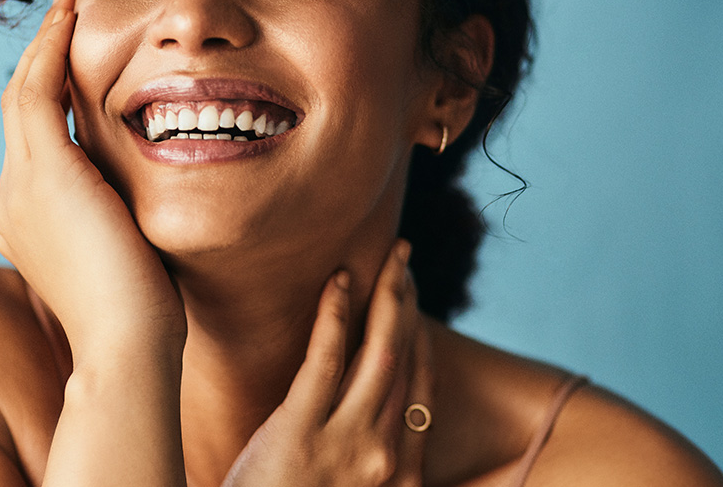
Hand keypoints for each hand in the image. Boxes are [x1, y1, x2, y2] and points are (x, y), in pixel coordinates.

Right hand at [0, 0, 185, 355]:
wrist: (127, 342)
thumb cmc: (144, 311)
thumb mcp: (127, 253)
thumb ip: (122, 219)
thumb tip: (144, 202)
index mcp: (29, 220)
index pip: (36, 142)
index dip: (51, 97)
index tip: (75, 62)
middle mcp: (12, 199)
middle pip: (20, 111)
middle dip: (42, 60)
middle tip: (65, 16)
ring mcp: (20, 186)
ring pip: (23, 95)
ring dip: (45, 45)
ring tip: (67, 6)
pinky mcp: (43, 173)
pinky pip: (37, 93)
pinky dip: (50, 52)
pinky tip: (69, 19)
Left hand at [222, 240, 431, 486]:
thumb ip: (364, 463)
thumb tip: (369, 421)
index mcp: (400, 475)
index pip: (422, 390)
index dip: (421, 338)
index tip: (413, 301)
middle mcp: (384, 456)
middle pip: (407, 362)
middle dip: (409, 304)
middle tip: (403, 258)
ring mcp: (347, 445)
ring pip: (379, 354)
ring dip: (387, 298)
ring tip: (385, 258)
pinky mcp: (300, 433)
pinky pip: (325, 361)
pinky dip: (336, 315)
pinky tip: (339, 280)